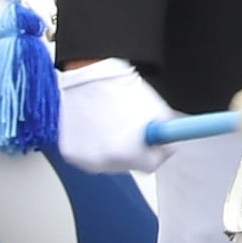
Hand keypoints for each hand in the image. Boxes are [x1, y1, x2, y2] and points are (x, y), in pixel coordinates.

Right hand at [51, 58, 169, 177]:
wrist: (88, 77)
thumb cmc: (119, 90)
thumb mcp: (156, 110)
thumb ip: (168, 133)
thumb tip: (171, 143)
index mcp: (128, 153)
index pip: (152, 164)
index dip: (156, 150)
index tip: (155, 140)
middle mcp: (104, 161)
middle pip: (130, 165)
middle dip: (135, 149)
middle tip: (132, 128)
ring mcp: (84, 159)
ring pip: (109, 162)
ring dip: (115, 149)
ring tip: (111, 123)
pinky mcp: (70, 153)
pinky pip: (90, 156)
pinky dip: (95, 145)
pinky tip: (96, 127)